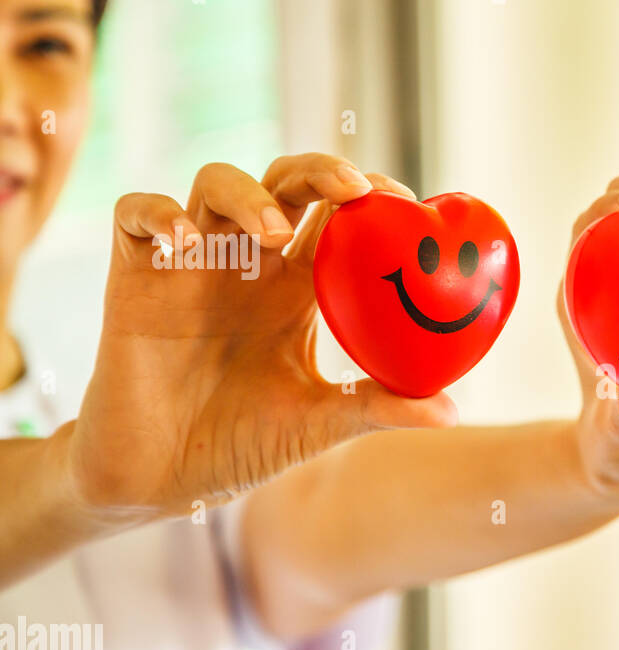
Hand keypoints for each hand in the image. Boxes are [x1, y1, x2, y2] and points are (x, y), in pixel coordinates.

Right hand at [66, 154, 457, 520]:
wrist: (163, 479)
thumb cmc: (244, 445)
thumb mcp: (320, 424)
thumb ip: (380, 408)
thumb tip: (452, 412)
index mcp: (299, 289)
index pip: (337, 217)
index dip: (368, 195)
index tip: (403, 201)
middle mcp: (250, 266)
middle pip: (284, 182)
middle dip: (318, 170)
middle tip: (352, 190)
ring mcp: (193, 266)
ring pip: (214, 184)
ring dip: (249, 194)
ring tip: (275, 233)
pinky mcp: (134, 277)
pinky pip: (135, 216)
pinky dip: (157, 215)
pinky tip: (185, 243)